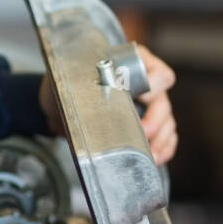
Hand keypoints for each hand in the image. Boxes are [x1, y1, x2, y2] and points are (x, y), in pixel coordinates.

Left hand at [37, 46, 177, 165]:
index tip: (143, 95)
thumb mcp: (70, 78)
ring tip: (150, 155)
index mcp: (132, 65)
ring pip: (167, 123)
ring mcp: (148, 106)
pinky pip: (164, 138)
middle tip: (143, 133)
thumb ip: (85, 83)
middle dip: (156, 121)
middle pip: (163, 103)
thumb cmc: (64, 86)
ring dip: (160, 140)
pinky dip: (163, 149)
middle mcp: (146, 85)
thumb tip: (95, 98)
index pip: (158, 73)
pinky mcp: (145, 126)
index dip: (155, 84)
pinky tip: (155, 159)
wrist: (55, 107)